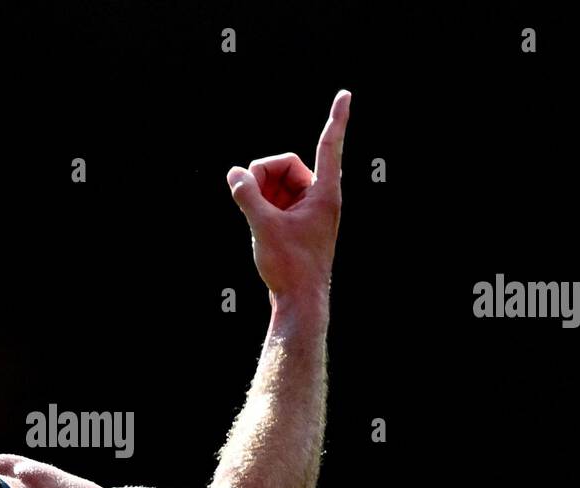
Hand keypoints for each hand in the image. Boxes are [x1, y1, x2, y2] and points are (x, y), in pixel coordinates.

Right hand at [227, 90, 350, 302]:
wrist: (300, 301)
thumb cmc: (291, 266)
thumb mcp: (263, 227)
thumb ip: (246, 196)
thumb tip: (234, 173)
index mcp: (324, 193)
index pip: (329, 146)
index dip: (336, 118)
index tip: (345, 94)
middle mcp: (320, 198)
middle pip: (286, 165)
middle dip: (261, 176)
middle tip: (245, 195)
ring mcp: (308, 211)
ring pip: (277, 184)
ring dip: (259, 193)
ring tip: (253, 217)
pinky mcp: (297, 224)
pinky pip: (275, 201)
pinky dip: (261, 206)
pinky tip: (256, 224)